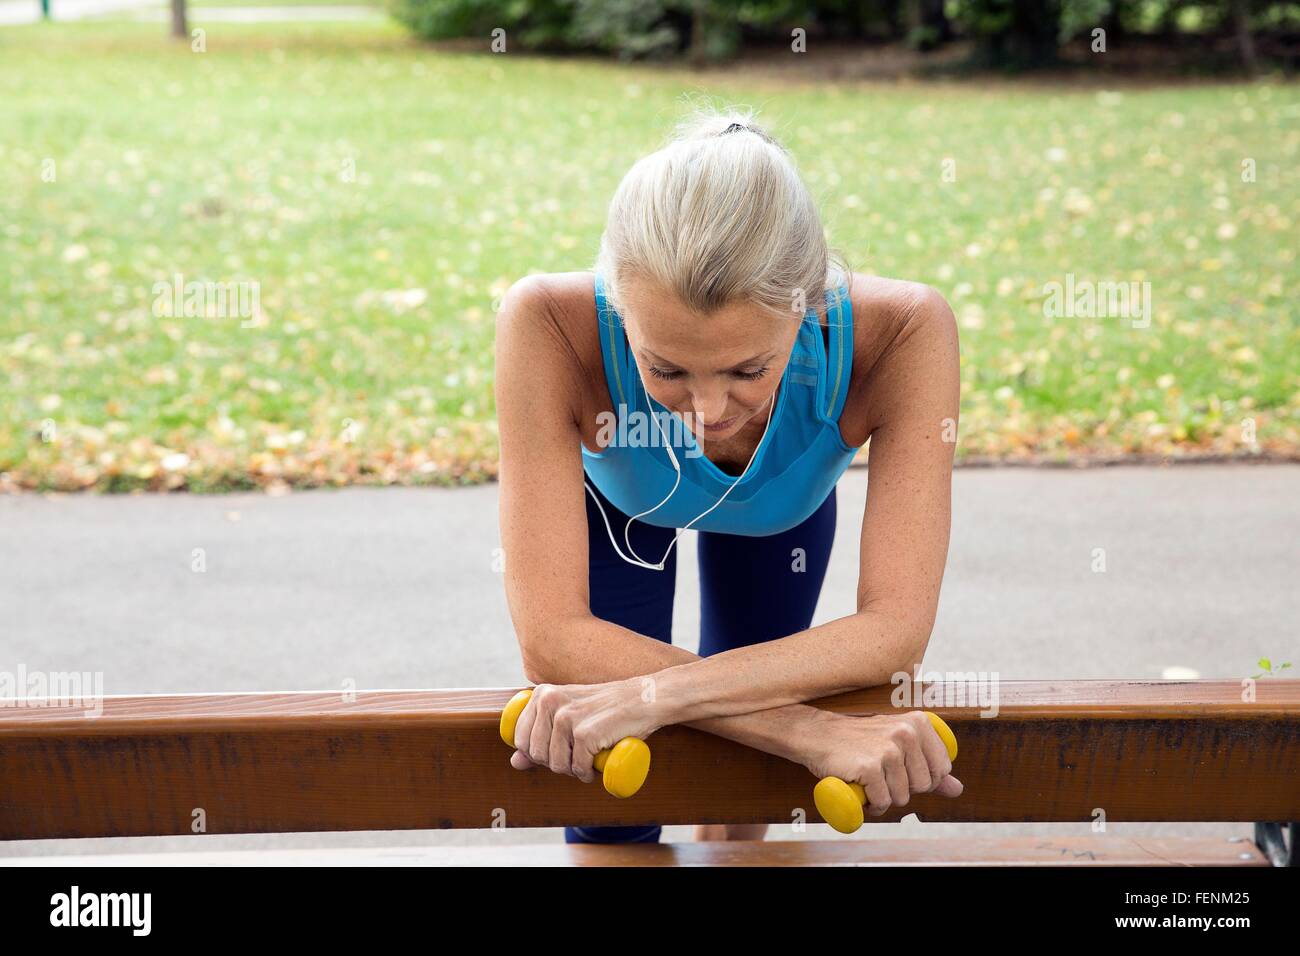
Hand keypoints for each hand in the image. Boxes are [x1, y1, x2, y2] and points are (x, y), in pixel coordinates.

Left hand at [508, 679, 661, 783]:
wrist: (644, 699)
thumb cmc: (605, 709)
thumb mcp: (568, 715)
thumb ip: (539, 735)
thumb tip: (514, 763)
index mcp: (542, 694)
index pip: (521, 739)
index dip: (539, 753)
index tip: (559, 749)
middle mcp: (550, 702)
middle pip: (537, 755)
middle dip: (557, 763)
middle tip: (577, 755)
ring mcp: (568, 718)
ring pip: (556, 765)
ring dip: (573, 770)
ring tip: (588, 759)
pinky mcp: (586, 734)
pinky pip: (577, 768)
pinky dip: (587, 773)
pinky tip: (596, 764)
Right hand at [797, 710, 962, 816]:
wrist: (817, 734)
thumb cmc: (859, 740)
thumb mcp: (897, 745)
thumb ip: (931, 766)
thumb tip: (957, 789)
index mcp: (918, 723)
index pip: (941, 769)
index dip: (922, 778)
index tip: (901, 770)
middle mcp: (905, 733)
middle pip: (923, 786)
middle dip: (903, 789)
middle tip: (881, 775)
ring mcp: (887, 750)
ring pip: (903, 797)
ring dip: (885, 797)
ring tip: (870, 781)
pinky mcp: (869, 767)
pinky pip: (882, 801)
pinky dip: (872, 803)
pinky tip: (861, 789)